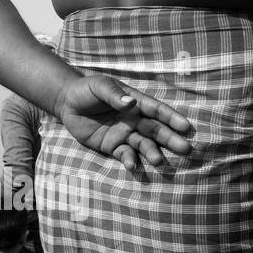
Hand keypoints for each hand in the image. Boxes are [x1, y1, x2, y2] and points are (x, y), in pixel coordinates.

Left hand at [54, 74, 193, 171]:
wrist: (67, 103)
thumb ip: (114, 95)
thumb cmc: (86, 90)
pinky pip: (124, 154)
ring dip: (151, 152)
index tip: (186, 127)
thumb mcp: (99, 87)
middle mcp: (134, 119)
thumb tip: (132, 103)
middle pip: (155, 130)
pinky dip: (130, 160)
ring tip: (159, 161)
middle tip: (186, 149)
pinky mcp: (112, 146)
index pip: (157, 110)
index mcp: (135, 102)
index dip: (171, 118)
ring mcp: (124, 134)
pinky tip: (132, 165)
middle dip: (170, 139)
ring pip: (143, 144)